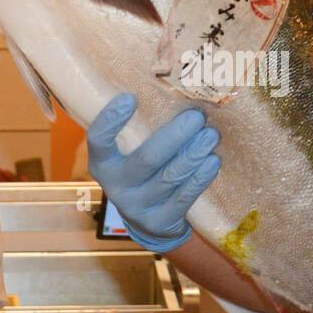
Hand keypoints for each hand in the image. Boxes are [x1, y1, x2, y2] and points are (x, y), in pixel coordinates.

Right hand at [86, 93, 220, 251]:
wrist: (148, 222)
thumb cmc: (141, 173)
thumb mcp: (130, 154)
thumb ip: (141, 130)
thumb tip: (173, 89)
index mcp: (103, 164)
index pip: (99, 140)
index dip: (111, 120)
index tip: (130, 97)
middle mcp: (116, 187)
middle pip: (146, 159)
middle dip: (175, 136)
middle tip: (197, 117)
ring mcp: (137, 207)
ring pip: (169, 177)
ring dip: (193, 154)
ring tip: (211, 135)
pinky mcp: (160, 222)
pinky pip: (184, 197)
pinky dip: (200, 177)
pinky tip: (213, 161)